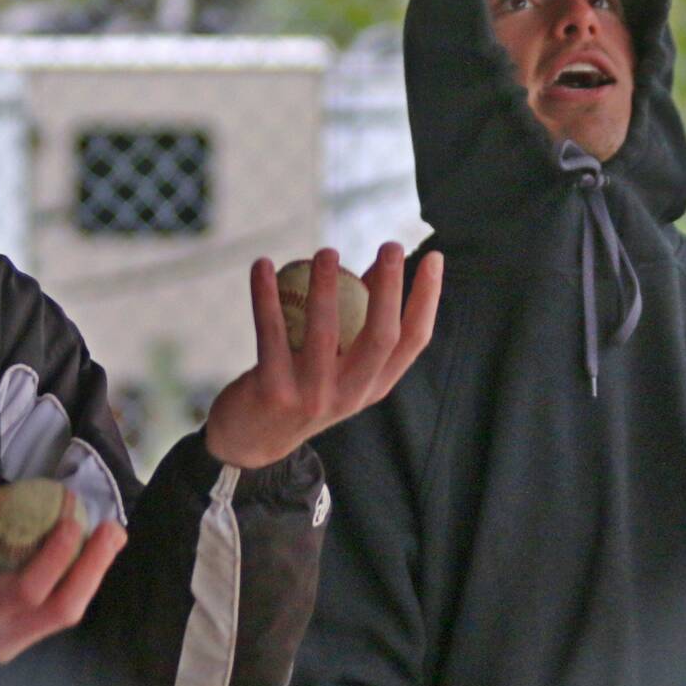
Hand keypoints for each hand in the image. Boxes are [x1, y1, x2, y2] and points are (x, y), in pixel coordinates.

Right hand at [0, 472, 126, 662]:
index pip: (27, 589)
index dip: (57, 554)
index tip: (73, 516)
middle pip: (60, 610)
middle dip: (92, 569)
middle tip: (112, 529)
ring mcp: (7, 646)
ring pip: (63, 615)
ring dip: (90, 575)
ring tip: (110, 537)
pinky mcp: (15, 643)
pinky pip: (53, 614)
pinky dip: (75, 583)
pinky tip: (87, 553)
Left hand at [203, 243, 443, 469]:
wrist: (252, 440)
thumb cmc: (303, 386)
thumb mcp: (339, 364)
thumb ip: (360, 319)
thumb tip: (381, 264)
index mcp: (374, 386)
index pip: (413, 341)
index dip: (427, 299)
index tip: (434, 258)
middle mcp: (350, 394)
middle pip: (381, 337)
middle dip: (389, 288)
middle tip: (390, 246)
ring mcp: (313, 396)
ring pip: (326, 333)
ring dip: (326, 286)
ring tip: (326, 251)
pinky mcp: (274, 392)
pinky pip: (272, 333)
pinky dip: (266, 296)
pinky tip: (263, 265)